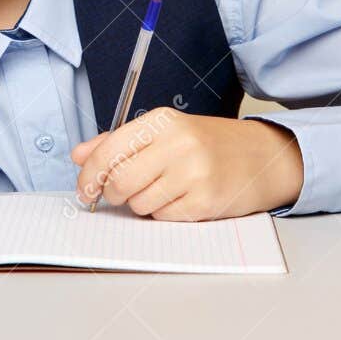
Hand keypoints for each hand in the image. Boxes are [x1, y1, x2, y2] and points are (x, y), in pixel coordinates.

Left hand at [70, 109, 304, 219]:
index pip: (108, 150)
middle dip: (113, 195)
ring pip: (140, 204)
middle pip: (120, 182)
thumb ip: (118, 142)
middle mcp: (178, 144)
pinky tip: (180, 199)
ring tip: (162, 190)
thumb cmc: (208, 144)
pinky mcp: (206, 201)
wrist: (262, 157)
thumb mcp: (164, 132)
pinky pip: (164, 217)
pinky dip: (164, 214)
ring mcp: (194, 174)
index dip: (89, 175)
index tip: (84, 190)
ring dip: (142, 205)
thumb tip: (78, 155)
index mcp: (162, 121)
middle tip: (120, 195)